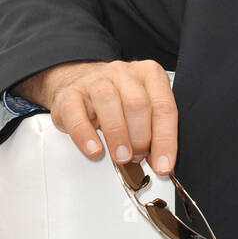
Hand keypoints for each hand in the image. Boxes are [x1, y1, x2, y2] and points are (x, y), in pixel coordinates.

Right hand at [13, 59, 176, 172]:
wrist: (80, 80)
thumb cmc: (118, 98)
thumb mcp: (143, 108)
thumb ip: (154, 129)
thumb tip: (160, 160)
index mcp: (149, 74)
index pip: (163, 108)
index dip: (165, 140)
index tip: (163, 165)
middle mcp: (124, 73)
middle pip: (137, 104)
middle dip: (141, 138)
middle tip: (138, 158)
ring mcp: (95, 80)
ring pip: (108, 102)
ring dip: (117, 136)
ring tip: (121, 157)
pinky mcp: (70, 93)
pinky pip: (76, 113)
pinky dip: (86, 135)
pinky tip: (94, 149)